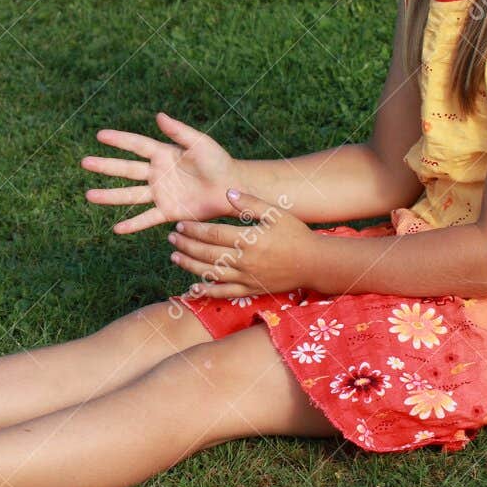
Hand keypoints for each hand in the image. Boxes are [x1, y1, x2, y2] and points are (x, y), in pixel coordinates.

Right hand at [80, 112, 238, 234]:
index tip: (99, 136)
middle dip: (105, 166)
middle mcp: (157, 173)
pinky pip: (146, 218)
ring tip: (90, 195)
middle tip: (84, 163)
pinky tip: (117, 229)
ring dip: (110, 196)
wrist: (231, 189)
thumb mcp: (200, 143)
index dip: (119, 140)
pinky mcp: (168, 212)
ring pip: (130, 195)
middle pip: (126, 169)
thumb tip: (158, 115)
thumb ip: (179, 131)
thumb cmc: (218, 161)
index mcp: (164, 153)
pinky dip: (132, 224)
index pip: (136, 145)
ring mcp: (160, 193)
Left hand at [168, 189, 317, 298]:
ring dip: (190, 265)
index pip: (212, 234)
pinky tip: (192, 288)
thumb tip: (227, 193)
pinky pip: (225, 293)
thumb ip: (251, 203)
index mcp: (249, 239)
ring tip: (175, 257)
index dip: (193, 230)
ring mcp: (246, 278)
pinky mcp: (250, 290)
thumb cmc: (296, 234)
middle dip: (186, 246)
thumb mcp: (276, 213)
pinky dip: (207, 292)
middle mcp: (244, 261)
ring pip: (211, 273)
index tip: (180, 225)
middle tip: (171, 238)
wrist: (314, 263)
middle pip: (207, 254)